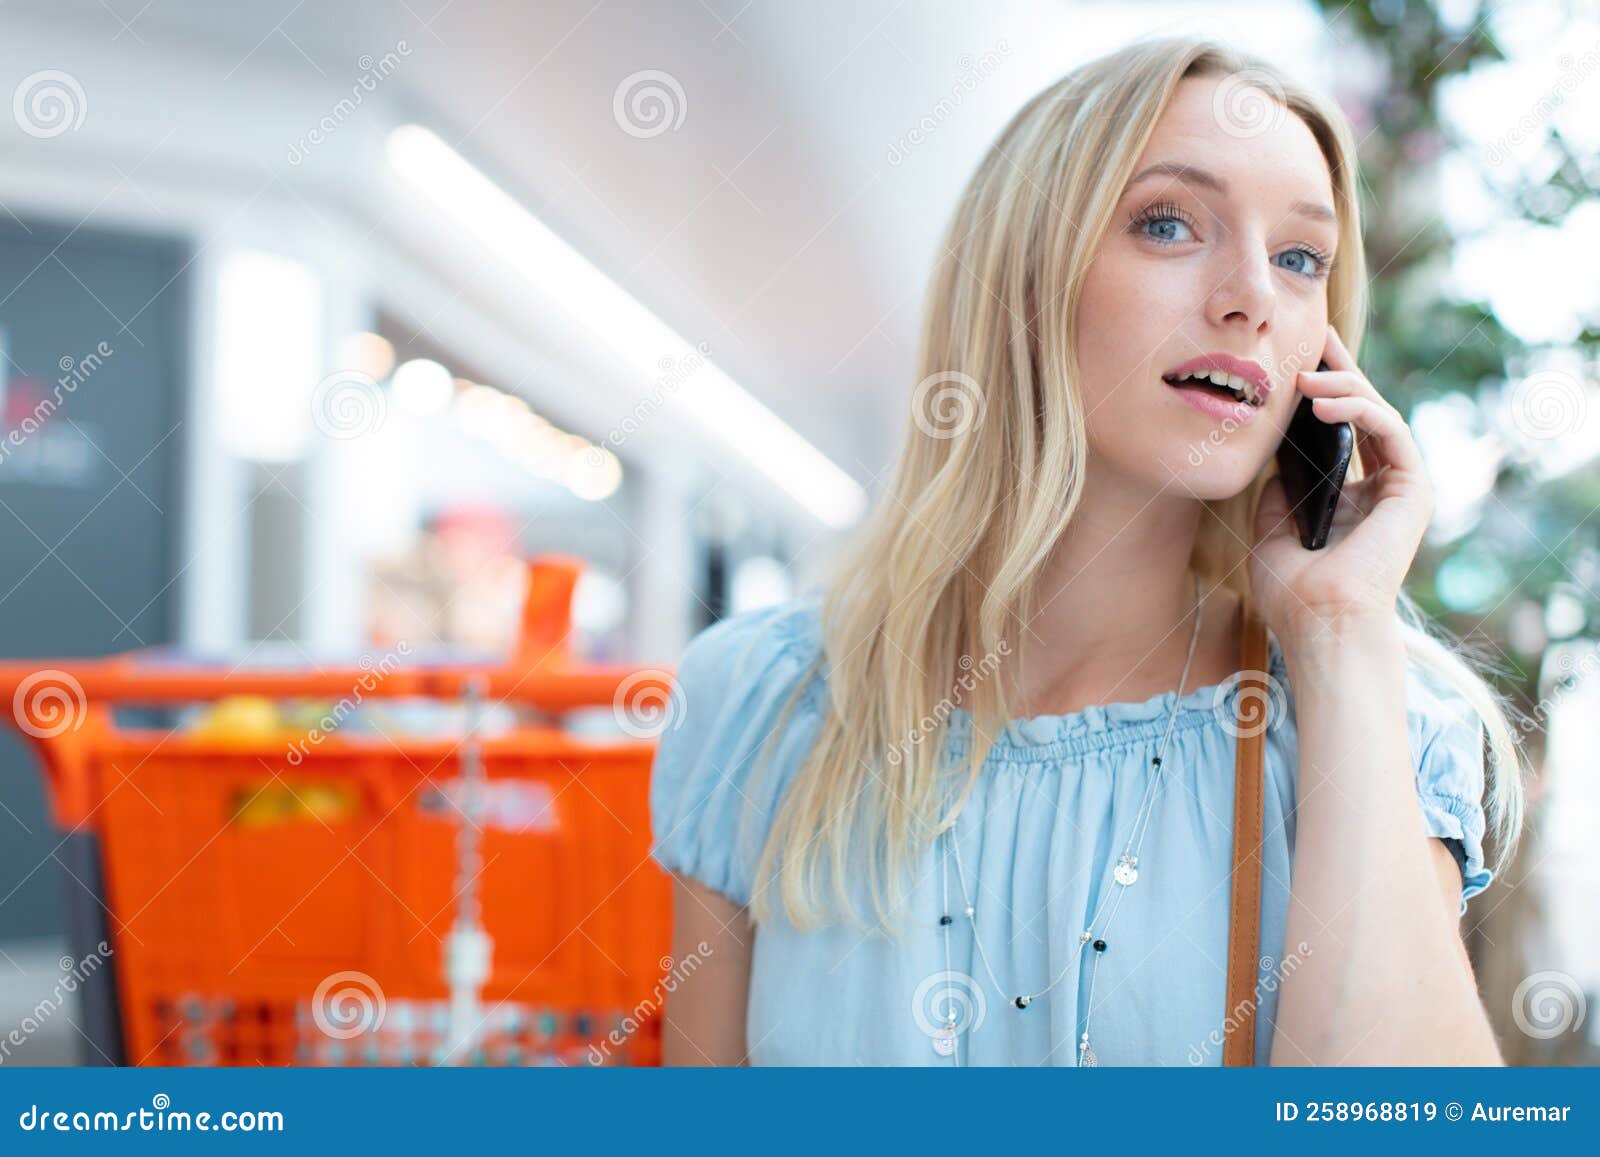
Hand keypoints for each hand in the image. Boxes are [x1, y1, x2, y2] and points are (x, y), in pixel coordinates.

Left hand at [1250, 324, 1432, 642]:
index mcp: (1350, 495)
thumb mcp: (1271, 525)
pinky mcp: (1413, 488)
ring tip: (1305, 378)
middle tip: (1316, 336)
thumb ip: (1280, 486)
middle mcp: (1379, 487)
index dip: (1323, 390)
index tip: (1298, 358)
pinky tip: (1323, 405)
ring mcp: (1399, 487)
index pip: (1341, 428)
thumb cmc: (1292, 589)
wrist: (1317, 623)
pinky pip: (1391, 431)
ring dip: (1344, 388)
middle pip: (1364, 411)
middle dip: (1340, 371)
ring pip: (1378, 414)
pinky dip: (1360, 411)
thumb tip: (1274, 452)